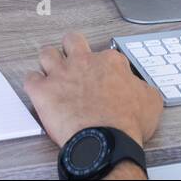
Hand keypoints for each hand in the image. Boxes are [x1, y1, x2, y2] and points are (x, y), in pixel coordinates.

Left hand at [23, 32, 163, 156]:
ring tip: (53, 74)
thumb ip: (143, 88)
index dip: (106, 66)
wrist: (106, 141)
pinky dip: (33, 85)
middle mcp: (83, 62)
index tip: (105, 76)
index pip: (106, 53)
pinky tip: (39, 92)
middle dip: (72, 47)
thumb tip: (141, 88)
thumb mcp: (150, 102)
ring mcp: (61, 74)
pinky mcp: (43, 91)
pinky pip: (30, 79)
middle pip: (72, 40)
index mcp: (109, 62)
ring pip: (47, 53)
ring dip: (49, 63)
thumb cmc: (126, 124)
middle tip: (75, 60)